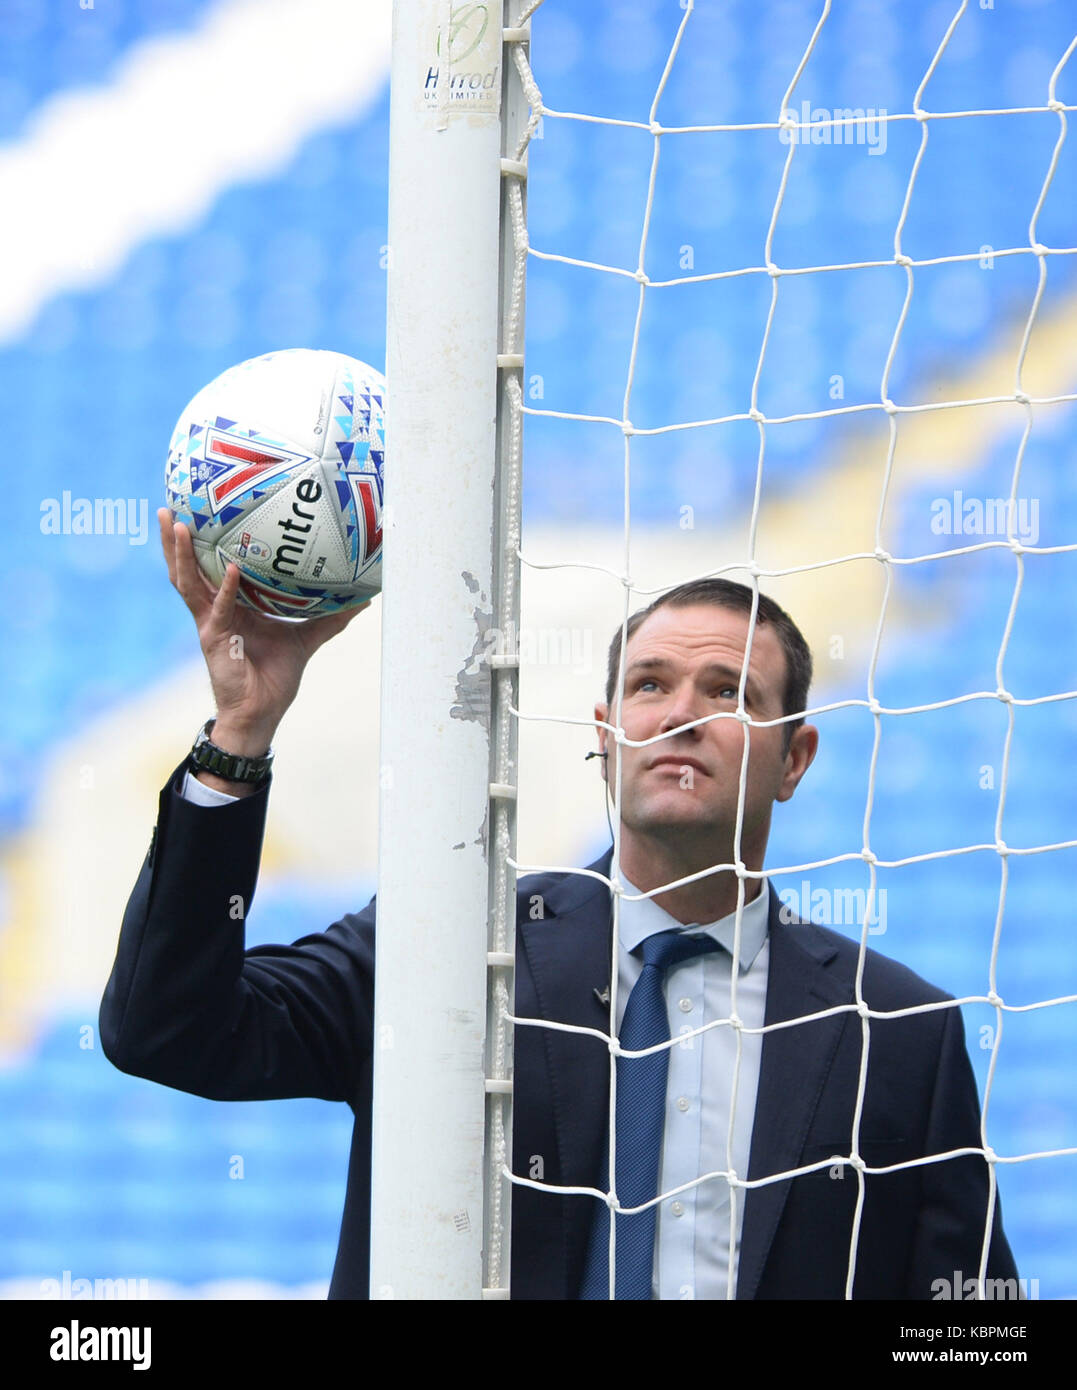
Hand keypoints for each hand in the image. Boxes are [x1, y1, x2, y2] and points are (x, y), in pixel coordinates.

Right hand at [159, 508, 366, 758]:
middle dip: (175, 541)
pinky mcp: (214, 638)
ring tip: (177, 525)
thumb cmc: (275, 676)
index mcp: (229, 606)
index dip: (199, 544)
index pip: (209, 568)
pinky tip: (231, 567)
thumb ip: (330, 617)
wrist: (261, 712)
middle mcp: (213, 610)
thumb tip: (362, 600)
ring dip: (180, 554)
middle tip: (169, 508)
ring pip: (187, 582)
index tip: (196, 512)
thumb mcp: (306, 638)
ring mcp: (210, 623)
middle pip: (187, 569)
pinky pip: (219, 608)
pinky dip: (225, 588)